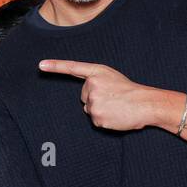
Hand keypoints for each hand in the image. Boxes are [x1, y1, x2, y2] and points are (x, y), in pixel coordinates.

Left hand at [37, 59, 163, 130]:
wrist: (146, 104)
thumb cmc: (131, 91)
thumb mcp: (112, 77)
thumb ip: (96, 80)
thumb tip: (87, 94)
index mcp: (97, 72)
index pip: (72, 68)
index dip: (55, 66)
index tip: (41, 65)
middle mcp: (92, 85)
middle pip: (84, 96)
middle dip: (95, 98)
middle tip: (113, 98)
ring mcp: (93, 101)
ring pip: (89, 109)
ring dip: (101, 110)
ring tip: (116, 107)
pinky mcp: (96, 116)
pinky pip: (95, 121)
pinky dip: (104, 120)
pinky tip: (115, 115)